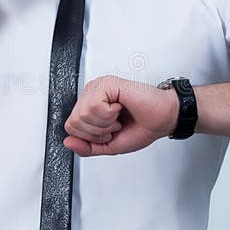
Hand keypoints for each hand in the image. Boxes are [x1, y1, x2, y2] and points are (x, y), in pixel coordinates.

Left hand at [63, 75, 179, 156]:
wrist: (162, 119)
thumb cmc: (140, 127)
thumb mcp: (108, 144)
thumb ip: (87, 146)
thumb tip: (67, 142)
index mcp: (88, 106)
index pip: (70, 127)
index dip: (90, 137)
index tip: (108, 132)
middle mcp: (90, 94)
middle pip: (74, 122)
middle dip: (97, 132)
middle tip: (115, 125)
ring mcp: (98, 87)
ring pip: (82, 115)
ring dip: (105, 123)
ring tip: (118, 117)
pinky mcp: (107, 83)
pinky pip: (93, 106)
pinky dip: (109, 115)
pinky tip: (120, 108)